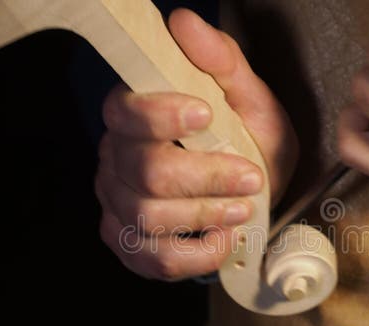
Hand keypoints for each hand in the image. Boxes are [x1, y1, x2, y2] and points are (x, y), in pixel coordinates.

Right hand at [96, 9, 297, 280]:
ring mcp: (119, 204)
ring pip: (149, 217)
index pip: (125, 112)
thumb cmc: (246, 141)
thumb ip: (220, 62)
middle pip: (145, 172)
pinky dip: (197, 255)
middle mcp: (117, 158)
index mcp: (134, 115)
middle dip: (207, 177)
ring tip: (242, 208)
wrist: (251, 194)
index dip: (161, 115)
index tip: (205, 115)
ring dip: (206, 214)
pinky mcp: (131, 244)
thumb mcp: (247, 99)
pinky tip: (221, 239)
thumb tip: (182, 21)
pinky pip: (155, 259)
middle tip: (250, 178)